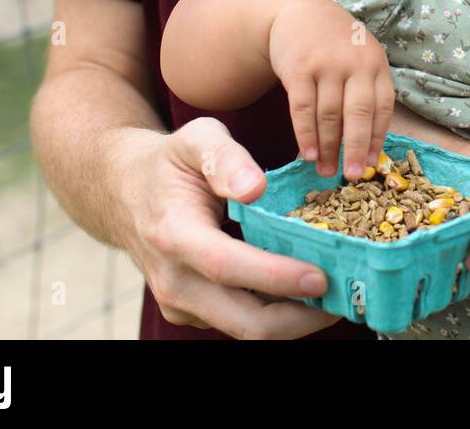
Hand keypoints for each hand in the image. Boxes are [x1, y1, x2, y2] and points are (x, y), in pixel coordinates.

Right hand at [116, 117, 342, 338]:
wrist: (124, 193)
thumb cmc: (168, 163)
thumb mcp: (195, 140)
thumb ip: (225, 156)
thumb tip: (255, 186)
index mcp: (175, 235)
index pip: (229, 267)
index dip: (277, 277)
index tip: (321, 276)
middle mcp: (175, 281)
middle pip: (246, 322)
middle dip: (302, 318)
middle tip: (346, 297)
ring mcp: (182, 303)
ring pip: (248, 329)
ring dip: (296, 319)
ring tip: (337, 295)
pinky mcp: (193, 312)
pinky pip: (241, 321)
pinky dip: (277, 311)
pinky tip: (305, 289)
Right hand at [267, 0, 393, 179]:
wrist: (297, 10)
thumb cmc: (333, 43)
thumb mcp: (360, 57)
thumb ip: (366, 90)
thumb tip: (368, 142)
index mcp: (377, 64)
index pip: (382, 108)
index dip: (377, 139)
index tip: (371, 165)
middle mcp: (356, 63)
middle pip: (358, 115)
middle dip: (355, 150)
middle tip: (352, 177)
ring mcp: (327, 64)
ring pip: (329, 116)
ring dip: (328, 148)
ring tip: (326, 171)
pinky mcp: (299, 67)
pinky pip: (303, 109)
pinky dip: (306, 135)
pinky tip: (308, 153)